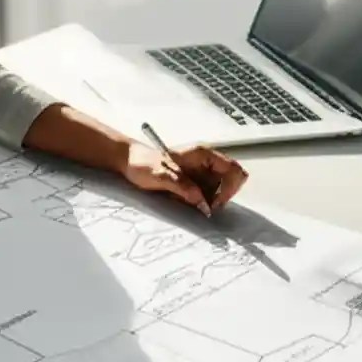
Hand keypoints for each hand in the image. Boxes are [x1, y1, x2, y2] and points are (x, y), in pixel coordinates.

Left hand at [119, 142, 247, 216]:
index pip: (233, 169)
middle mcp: (206, 161)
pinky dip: (200, 201)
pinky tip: (183, 200)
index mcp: (203, 154)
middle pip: (231, 180)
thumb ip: (183, 187)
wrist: (129, 161)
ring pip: (219, 189)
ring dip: (208, 200)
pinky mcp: (195, 181)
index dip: (229, 188)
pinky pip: (207, 194)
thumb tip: (201, 202)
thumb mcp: (162, 176)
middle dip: (221, 196)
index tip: (215, 203)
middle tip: (205, 207)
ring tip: (187, 200)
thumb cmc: (143, 163)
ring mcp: (201, 171)